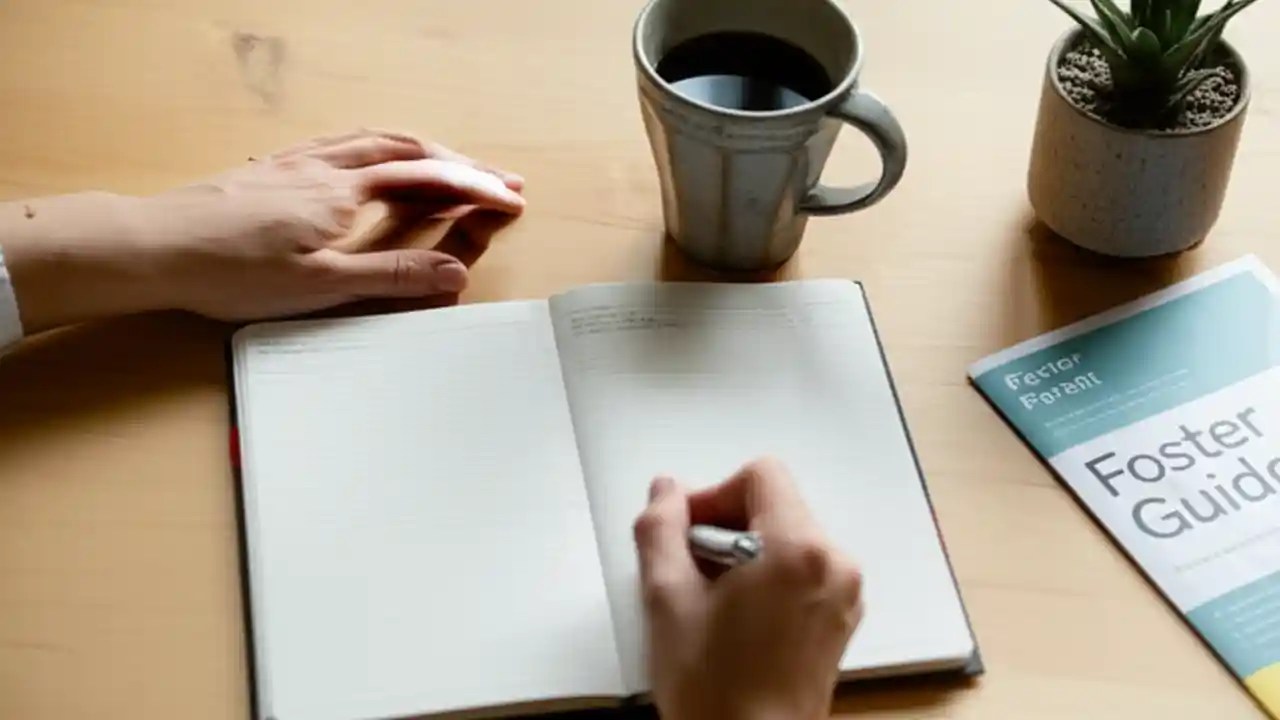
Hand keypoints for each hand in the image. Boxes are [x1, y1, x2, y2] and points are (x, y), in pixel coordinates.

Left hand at [1, 128, 525, 333]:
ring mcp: (297, 163)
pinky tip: (373, 158)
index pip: (427, 180)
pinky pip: (342, 143)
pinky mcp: (273, 169)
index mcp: (344, 193)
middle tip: (498, 180)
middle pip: (408, 151)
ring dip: (422, 150)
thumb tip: (454, 270)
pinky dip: (378, 146)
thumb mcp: (321, 285)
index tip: (510, 199)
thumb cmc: (230, 271)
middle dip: (460, 165)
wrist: (154, 247)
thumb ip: (392, 274)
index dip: (474, 188)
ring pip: (374, 141)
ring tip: (452, 162)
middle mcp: (326, 167)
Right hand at [634, 457, 863, 719]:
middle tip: (689, 566)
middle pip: (777, 504)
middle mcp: (833, 566)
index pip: (762, 475)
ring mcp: (842, 594)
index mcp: (798, 551)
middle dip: (726, 524)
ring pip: (788, 536)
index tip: (688, 528)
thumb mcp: (667, 600)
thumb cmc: (718, 694)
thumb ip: (661, 530)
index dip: (714, 493)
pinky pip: (802, 569)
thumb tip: (665, 493)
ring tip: (709, 598)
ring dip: (744, 551)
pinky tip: (734, 615)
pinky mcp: (839, 618)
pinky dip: (768, 575)